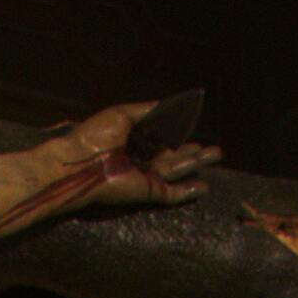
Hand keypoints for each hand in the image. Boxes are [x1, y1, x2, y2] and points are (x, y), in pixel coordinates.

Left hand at [60, 94, 215, 215]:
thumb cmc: (94, 136)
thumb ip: (147, 110)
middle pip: (173, 155)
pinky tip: (204, 187)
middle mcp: (141, 159)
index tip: (191, 122)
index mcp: (133, 140)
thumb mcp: (123, 114)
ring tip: (216, 155)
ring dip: (197, 164)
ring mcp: (146, 176)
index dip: (177, 130)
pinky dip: (188, 190)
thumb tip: (167, 104)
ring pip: (177, 170)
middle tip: (214, 149)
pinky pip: (173, 193)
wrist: (81, 162)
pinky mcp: (149, 191)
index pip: (160, 136)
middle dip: (194, 152)